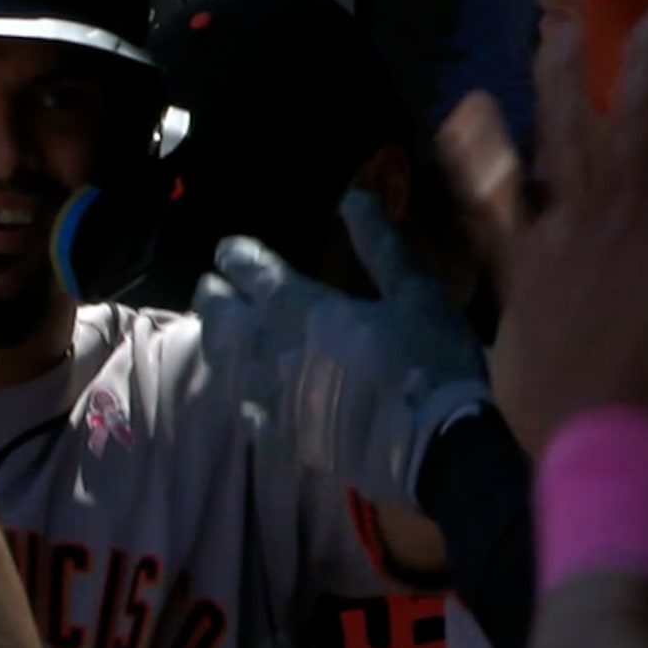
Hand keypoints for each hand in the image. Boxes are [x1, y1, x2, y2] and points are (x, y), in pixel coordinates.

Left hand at [192, 193, 488, 508]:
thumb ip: (380, 245)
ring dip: (216, 340)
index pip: (250, 271)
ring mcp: (268, 396)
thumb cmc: (430, 360)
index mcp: (299, 306)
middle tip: (210, 287)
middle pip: (221, 316)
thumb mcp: (415, 292)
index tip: (228, 251)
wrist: (436, 448)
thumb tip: (355, 199)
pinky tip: (240, 385)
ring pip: (221, 362)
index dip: (235, 257)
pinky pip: (242, 408)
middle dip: (213, 296)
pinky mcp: (278, 437)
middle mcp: (270, 348)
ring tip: (217, 329)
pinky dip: (235, 389)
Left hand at [489, 6, 647, 460]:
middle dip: (647, 58)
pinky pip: (494, 206)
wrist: (614, 455)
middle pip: (632, 118)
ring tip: (556, 37)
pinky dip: (481, 161)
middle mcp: (624, 217)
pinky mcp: (520, 272)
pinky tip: (466, 120)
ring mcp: (564, 240)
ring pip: (557, 145)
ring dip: (558, 83)